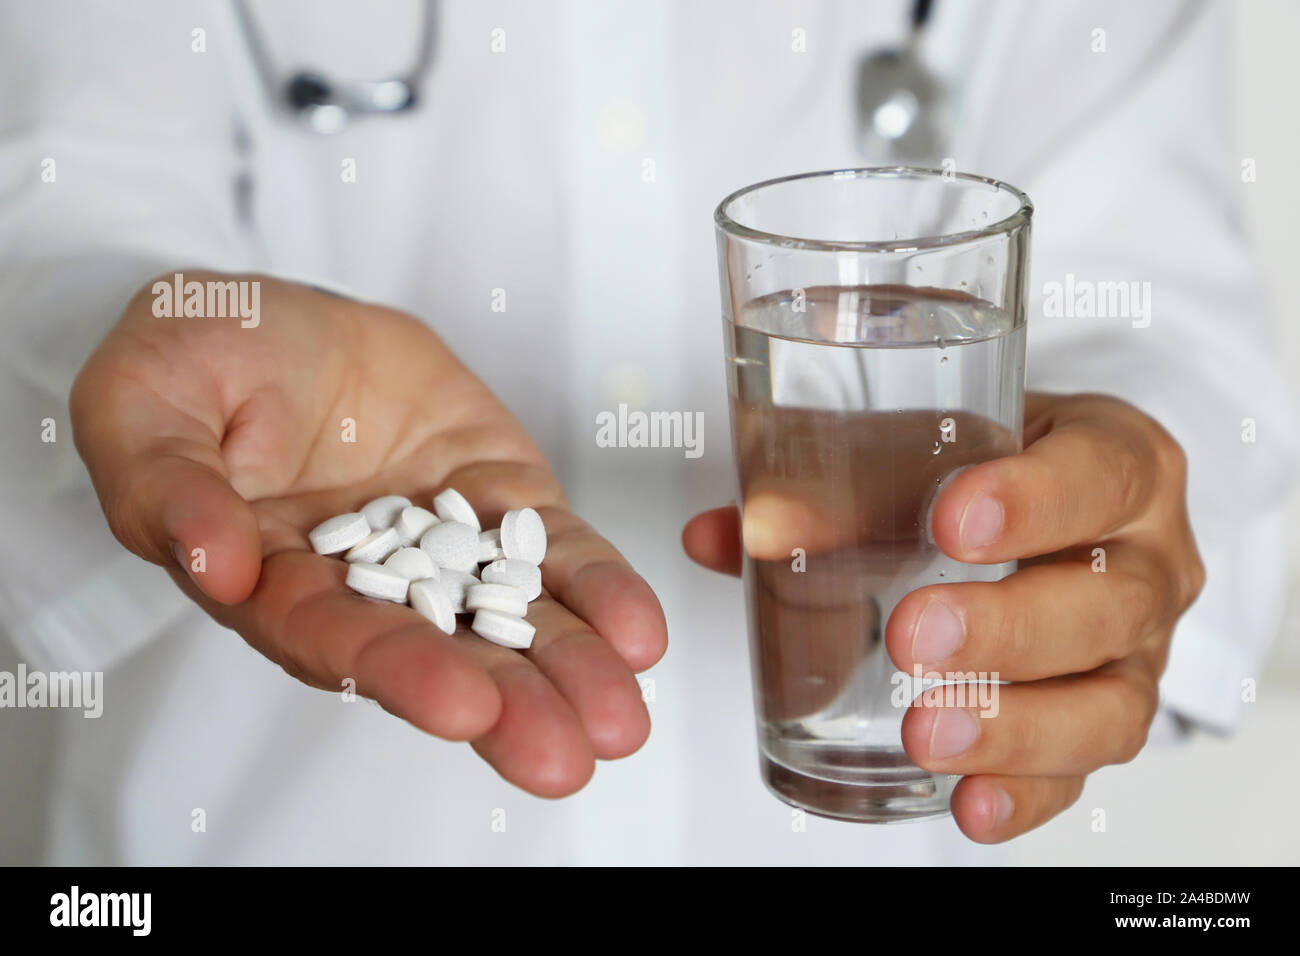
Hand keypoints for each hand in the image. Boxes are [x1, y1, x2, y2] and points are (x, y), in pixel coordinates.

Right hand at [71, 272, 666, 796]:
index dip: (396, 670)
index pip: (333, 638)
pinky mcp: (501, 500)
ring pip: (512, 620)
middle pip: (439, 656)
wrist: (285, 320)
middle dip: (505, 707)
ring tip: (619, 720)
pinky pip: (555, 551)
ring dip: (568, 670)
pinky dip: (597, 590)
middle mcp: (367, 585)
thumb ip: (166, 483)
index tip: (460, 704)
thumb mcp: (143, 401)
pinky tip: (636, 632)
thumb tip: (212, 561)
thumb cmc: (201, 359)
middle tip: (564, 756)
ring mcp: (446, 546)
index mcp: (272, 581)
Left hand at [683, 392, 1203, 840]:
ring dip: (1015, 728)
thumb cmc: (988, 468)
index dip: (1036, 500)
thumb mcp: (928, 448)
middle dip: (1007, 629)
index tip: (953, 520)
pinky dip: (1024, 792)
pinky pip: (1083, 770)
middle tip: (914, 636)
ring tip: (928, 732)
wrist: (1044, 506)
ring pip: (1112, 703)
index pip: (1100, 474)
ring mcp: (1137, 650)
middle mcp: (1144, 559)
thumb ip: (839, 482)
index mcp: (1115, 463)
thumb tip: (742, 530)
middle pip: (1108, 604)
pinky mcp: (1108, 716)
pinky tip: (969, 805)